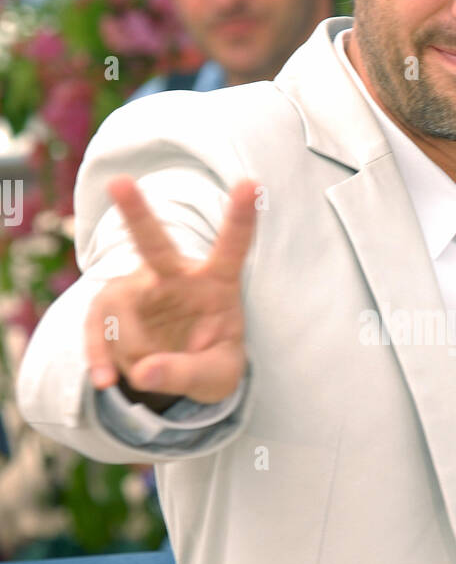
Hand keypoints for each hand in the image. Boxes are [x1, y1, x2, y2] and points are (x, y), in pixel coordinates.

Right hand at [84, 175, 259, 403]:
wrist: (181, 372)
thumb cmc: (211, 363)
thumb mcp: (216, 378)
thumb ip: (188, 374)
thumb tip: (145, 372)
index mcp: (217, 283)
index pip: (232, 248)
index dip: (241, 218)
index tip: (251, 183)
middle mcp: (175, 276)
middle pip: (154, 244)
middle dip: (137, 213)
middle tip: (120, 183)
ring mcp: (138, 288)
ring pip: (122, 313)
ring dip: (134, 353)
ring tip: (151, 376)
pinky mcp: (109, 307)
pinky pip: (96, 328)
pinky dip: (100, 357)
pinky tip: (107, 380)